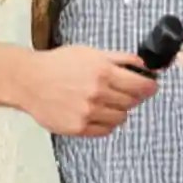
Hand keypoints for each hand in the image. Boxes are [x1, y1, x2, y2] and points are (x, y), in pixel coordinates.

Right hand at [20, 46, 157, 136]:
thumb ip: (119, 58)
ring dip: (119, 110)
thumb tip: (142, 64)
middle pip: (132, 102)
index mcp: (103, 72)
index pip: (140, 86)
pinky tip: (97, 112)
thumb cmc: (58, 64)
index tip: (151, 87)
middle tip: (126, 91)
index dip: (150, 87)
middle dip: (133, 96)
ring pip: (121, 118)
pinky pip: (106, 130)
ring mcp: (88, 113)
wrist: (30, 81)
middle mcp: (97, 94)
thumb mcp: (91, 53)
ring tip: (106, 101)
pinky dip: (106, 122)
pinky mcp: (79, 128)